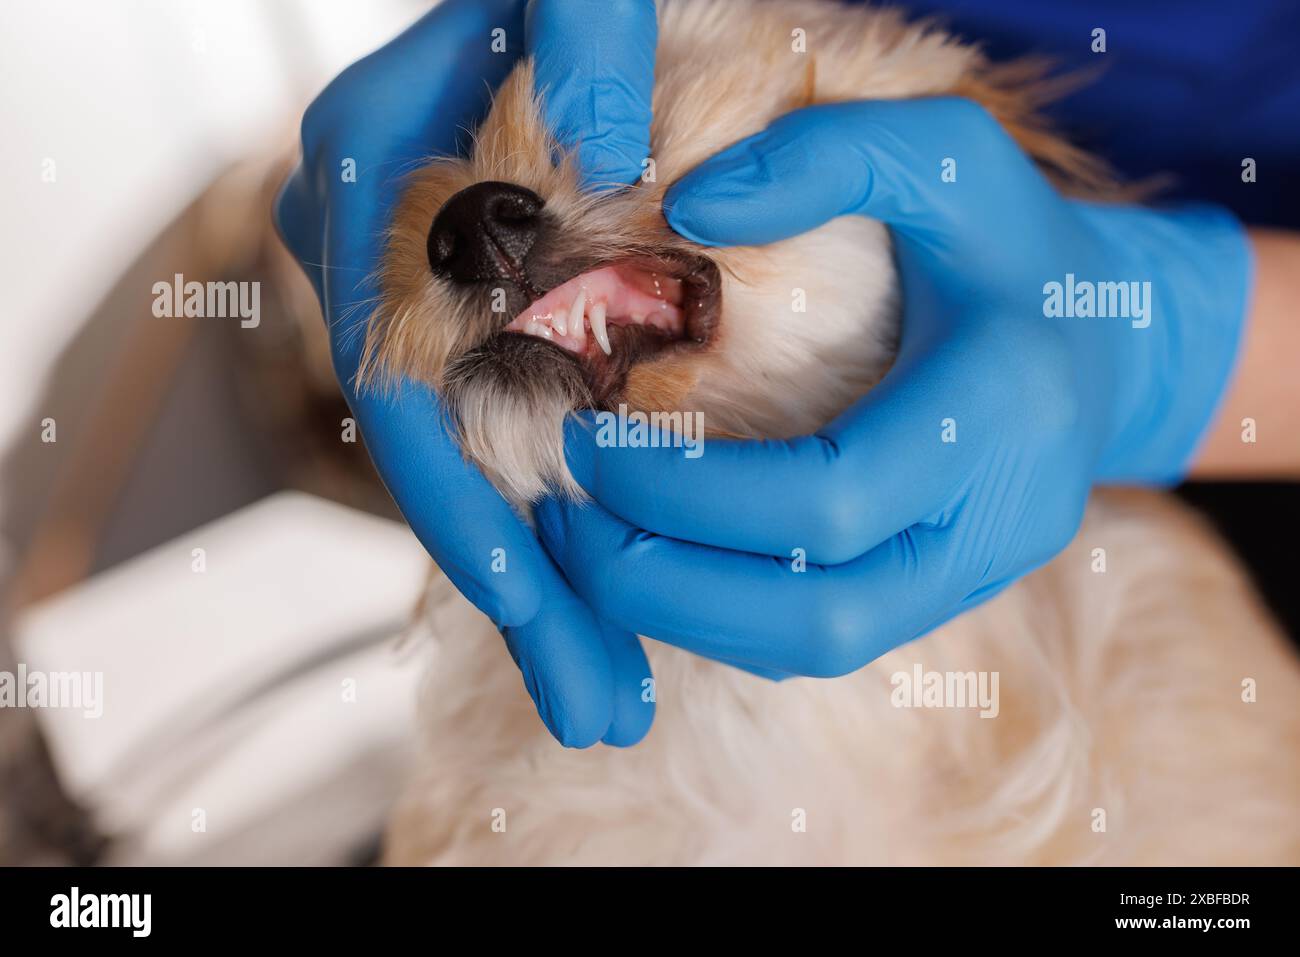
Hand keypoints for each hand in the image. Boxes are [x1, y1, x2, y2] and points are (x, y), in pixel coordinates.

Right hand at [275, 0, 659, 744]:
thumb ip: (578, 37)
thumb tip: (599, 147)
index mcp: (369, 172)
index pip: (401, 361)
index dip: (462, 485)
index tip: (532, 586)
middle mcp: (381, 257)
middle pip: (443, 455)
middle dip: (523, 586)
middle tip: (601, 709)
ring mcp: (431, 301)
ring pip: (483, 470)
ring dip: (553, 592)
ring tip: (614, 703)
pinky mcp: (486, 325)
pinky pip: (517, 442)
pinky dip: (566, 531)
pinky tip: (609, 619)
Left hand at [535, 97, 1250, 675]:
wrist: (1101, 335)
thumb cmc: (1010, 240)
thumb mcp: (947, 153)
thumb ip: (830, 156)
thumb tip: (686, 213)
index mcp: (1000, 410)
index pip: (829, 502)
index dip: (690, 491)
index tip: (587, 442)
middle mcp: (997, 522)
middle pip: (818, 618)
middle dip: (664, 579)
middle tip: (565, 513)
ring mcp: (976, 575)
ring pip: (814, 648)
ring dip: (681, 612)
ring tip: (590, 539)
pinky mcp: (942, 595)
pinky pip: (822, 641)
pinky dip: (722, 616)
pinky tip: (655, 555)